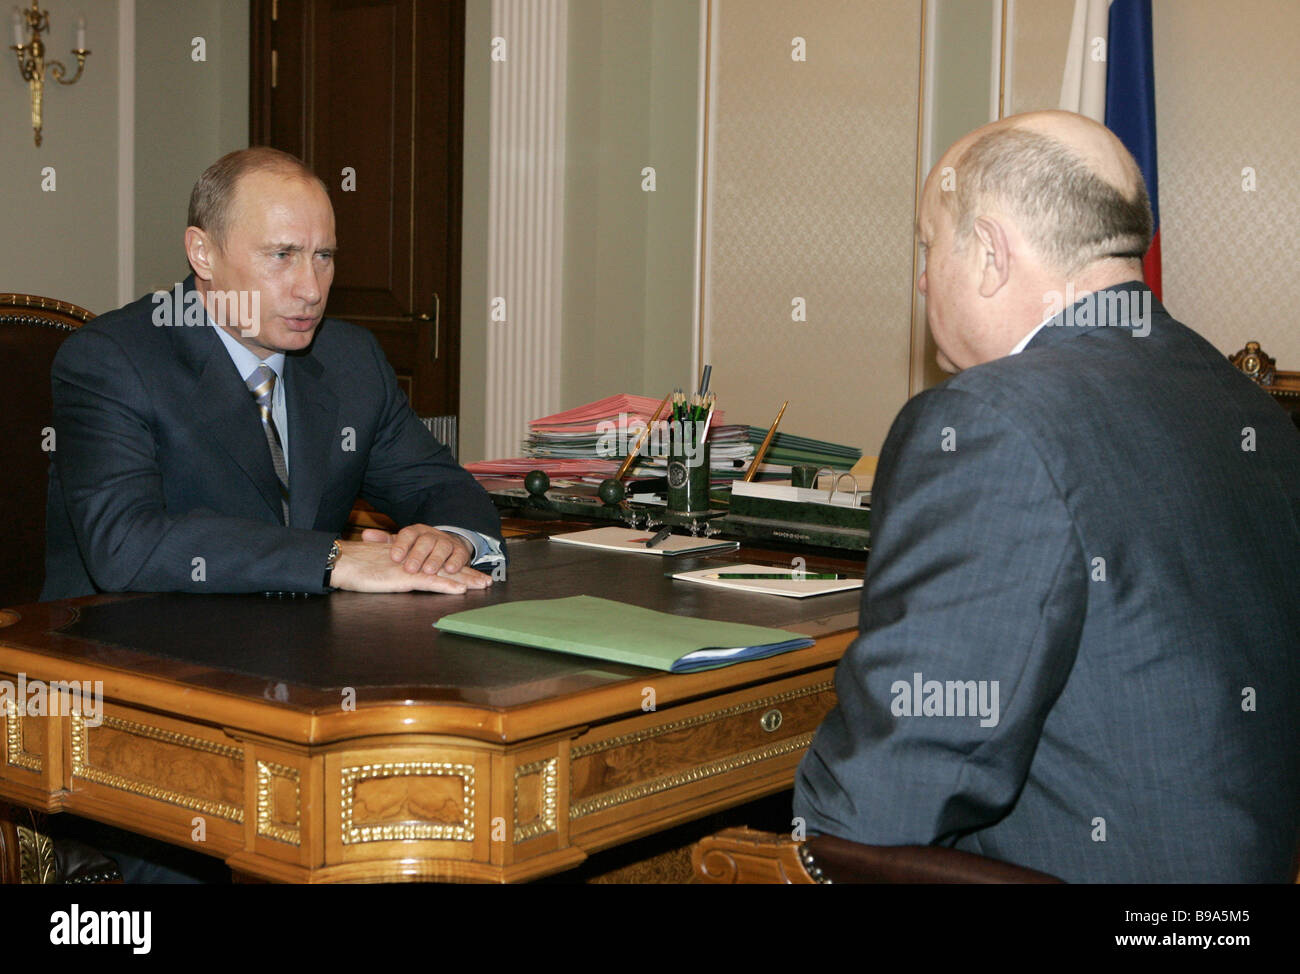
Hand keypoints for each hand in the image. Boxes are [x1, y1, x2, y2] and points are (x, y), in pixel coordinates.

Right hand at [331, 537, 491, 593]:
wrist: (341, 562)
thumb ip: (395, 569)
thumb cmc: (356, 567)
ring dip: (465, 580)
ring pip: (444, 574)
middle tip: (488, 582)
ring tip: (483, 585)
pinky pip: (430, 582)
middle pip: (447, 568)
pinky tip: (460, 589)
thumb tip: (404, 574)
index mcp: (411, 559)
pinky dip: (447, 585)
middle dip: (469, 575)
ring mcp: (411, 569)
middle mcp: (415, 561)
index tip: (474, 576)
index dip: (458, 569)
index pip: (439, 563)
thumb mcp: (380, 567)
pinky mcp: (404, 577)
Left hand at [360, 524, 476, 575]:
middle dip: (418, 555)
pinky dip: (456, 562)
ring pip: (442, 548)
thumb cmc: (417, 549)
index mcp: (415, 532)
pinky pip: (459, 555)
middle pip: (425, 542)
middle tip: (410, 568)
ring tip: (429, 571)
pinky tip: (450, 570)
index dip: (401, 545)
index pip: (407, 535)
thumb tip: (366, 535)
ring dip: (436, 560)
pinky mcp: (460, 552)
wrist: (445, 545)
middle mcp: (431, 535)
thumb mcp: (400, 544)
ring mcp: (447, 543)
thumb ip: (384, 541)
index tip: (394, 557)